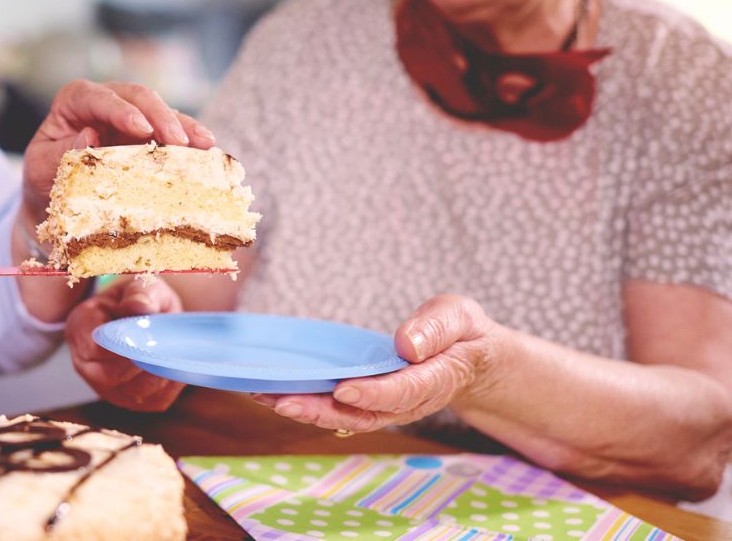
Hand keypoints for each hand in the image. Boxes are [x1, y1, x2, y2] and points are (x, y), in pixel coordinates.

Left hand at [22, 81, 216, 222]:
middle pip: (137, 96)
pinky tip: (207, 153)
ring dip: (184, 126)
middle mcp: (105, 102)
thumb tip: (90, 135)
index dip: (121, 110)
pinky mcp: (149, 135)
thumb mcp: (41, 169)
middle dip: (161, 116)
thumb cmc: (44, 181)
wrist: (56, 201)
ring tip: (205, 143)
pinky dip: (189, 143)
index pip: (96, 96)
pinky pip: (172, 133)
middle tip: (180, 141)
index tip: (142, 129)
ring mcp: (130, 117)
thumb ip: (61, 152)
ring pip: (161, 111)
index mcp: (74, 102)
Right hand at [65, 279, 186, 411]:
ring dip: (158, 375)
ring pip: (133, 393)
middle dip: (141, 363)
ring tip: (175, 355)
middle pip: (110, 376)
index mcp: (80, 328)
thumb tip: (140, 309)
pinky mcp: (130, 399)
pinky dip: (170, 387)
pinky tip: (178, 367)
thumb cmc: (139, 298)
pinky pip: (152, 401)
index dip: (122, 345)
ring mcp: (105, 386)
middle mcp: (86, 363)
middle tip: (167, 348)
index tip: (148, 335)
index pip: (94, 347)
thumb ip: (139, 293)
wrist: (146, 314)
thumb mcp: (140, 284)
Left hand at [252, 295, 506, 432]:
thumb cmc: (463, 334)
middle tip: (282, 402)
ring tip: (264, 397)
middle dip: (321, 411)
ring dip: (305, 410)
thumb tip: (406, 344)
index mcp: (434, 379)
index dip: (373, 393)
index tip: (343, 389)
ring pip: (345, 416)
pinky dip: (306, 403)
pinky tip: (273, 392)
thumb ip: (437, 328)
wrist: (470, 359)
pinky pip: (337, 408)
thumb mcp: (460, 318)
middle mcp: (407, 401)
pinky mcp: (370, 402)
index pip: (402, 391)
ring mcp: (387, 406)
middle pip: (363, 414)